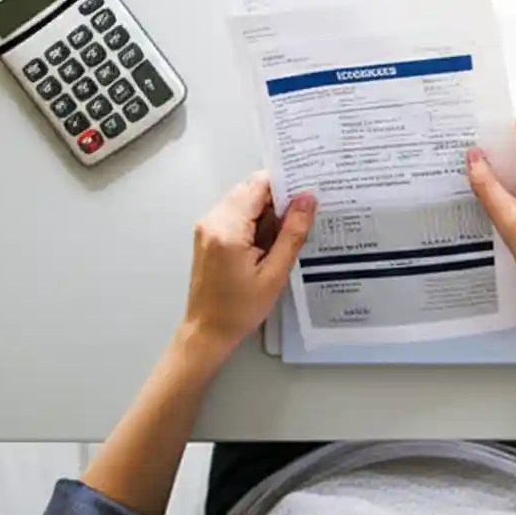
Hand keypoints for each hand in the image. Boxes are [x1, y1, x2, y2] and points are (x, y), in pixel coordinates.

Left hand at [180, 172, 316, 354]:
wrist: (206, 330)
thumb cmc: (241, 309)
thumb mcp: (274, 274)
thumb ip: (292, 233)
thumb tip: (308, 199)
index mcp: (228, 228)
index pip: (258, 185)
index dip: (285, 183)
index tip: (309, 191)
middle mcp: (212, 219)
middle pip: (249, 188)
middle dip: (278, 196)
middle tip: (305, 211)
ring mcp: (207, 225)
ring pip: (243, 199)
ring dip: (267, 209)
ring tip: (289, 229)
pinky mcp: (208, 233)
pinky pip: (235, 212)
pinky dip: (254, 218)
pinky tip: (270, 239)